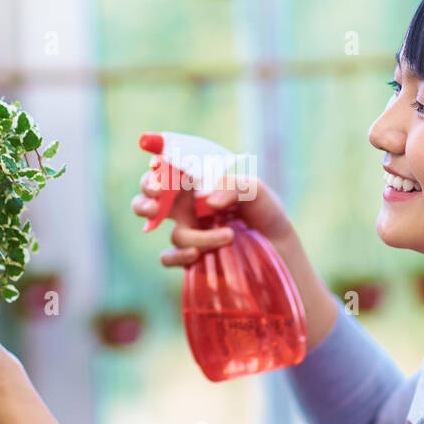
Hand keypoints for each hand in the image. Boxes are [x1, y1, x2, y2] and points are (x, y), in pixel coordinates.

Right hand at [130, 160, 296, 267]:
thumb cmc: (264, 210)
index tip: (158, 168)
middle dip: (145, 200)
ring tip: (229, 236)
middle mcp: (186, 205)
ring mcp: (187, 231)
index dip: (155, 166)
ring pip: (174, 233)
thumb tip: (209, 202)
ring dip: (198, 237)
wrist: (279, 246)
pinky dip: (178, 256)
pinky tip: (196, 254)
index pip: (165, 169)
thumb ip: (233, 187)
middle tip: (156, 205)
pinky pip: (168, 257)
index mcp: (196, 182)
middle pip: (148, 197)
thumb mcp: (255, 190)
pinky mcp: (190, 257)